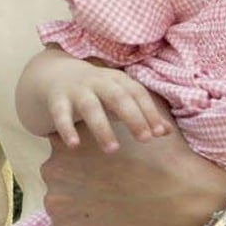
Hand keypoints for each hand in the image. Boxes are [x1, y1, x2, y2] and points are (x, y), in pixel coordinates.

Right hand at [33, 61, 170, 152]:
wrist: (58, 75)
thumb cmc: (98, 92)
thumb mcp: (121, 97)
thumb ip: (143, 114)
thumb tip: (167, 132)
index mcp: (117, 79)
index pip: (137, 93)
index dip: (149, 111)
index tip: (159, 133)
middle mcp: (98, 82)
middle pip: (117, 97)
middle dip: (132, 117)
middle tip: (145, 140)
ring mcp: (76, 90)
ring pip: (90, 107)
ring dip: (102, 127)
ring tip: (112, 150)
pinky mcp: (58, 100)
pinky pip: (61, 114)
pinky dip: (67, 129)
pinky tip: (74, 145)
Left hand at [35, 113, 223, 225]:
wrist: (181, 202)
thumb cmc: (165, 160)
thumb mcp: (142, 119)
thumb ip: (124, 108)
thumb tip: (134, 87)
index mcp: (67, 141)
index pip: (62, 148)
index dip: (82, 159)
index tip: (101, 168)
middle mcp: (54, 169)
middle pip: (58, 177)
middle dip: (77, 183)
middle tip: (108, 191)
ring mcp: (57, 202)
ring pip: (57, 207)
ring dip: (76, 211)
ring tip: (105, 214)